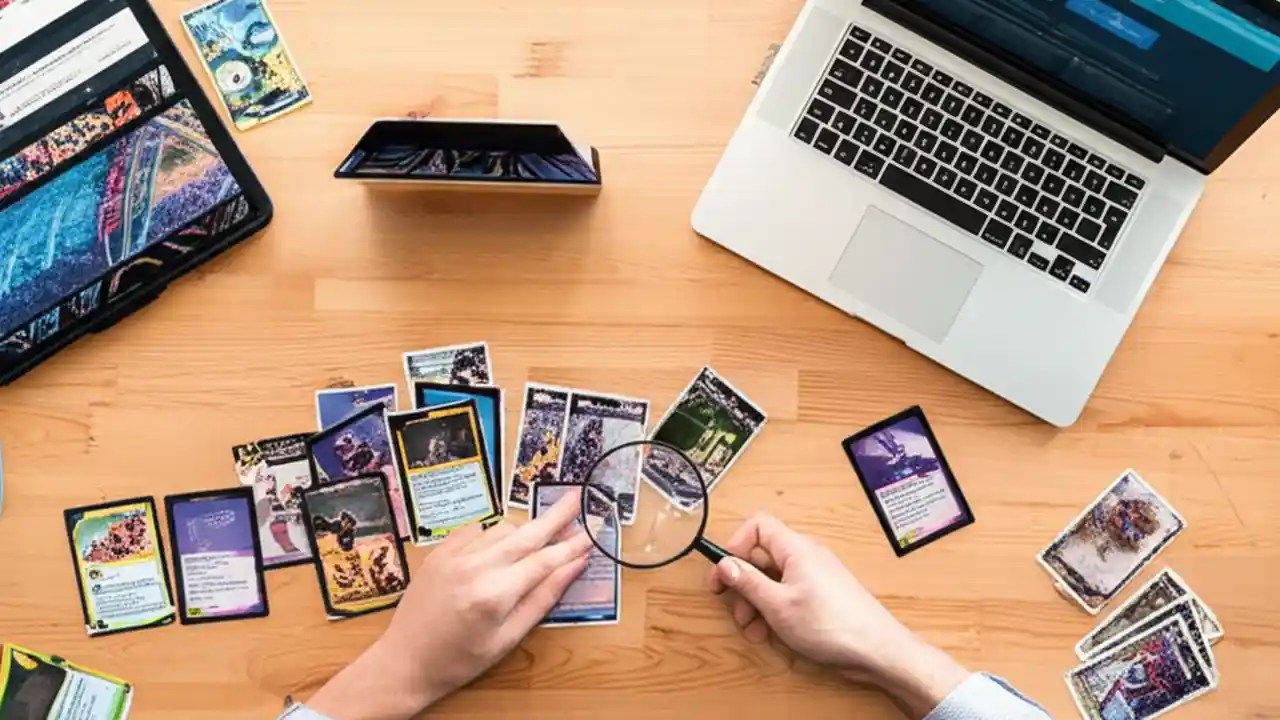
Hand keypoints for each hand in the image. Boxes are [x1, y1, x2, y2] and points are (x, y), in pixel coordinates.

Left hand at [309, 490, 593, 719]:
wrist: (405, 661)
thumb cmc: (460, 660)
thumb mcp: (508, 638)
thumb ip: (542, 599)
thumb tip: (574, 566)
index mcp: (495, 593)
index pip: (545, 560)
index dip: (573, 544)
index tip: (593, 528)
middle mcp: (475, 566)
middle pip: (527, 533)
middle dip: (556, 515)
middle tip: (578, 497)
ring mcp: (454, 555)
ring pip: (502, 529)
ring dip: (524, 531)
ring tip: (538, 540)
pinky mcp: (440, 552)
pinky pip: (476, 530)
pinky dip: (493, 535)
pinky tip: (498, 549)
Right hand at [708, 513, 968, 718]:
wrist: (877, 650)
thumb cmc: (829, 625)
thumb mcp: (777, 605)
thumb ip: (747, 582)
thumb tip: (724, 563)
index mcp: (796, 549)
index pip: (758, 526)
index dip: (735, 545)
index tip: (723, 574)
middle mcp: (806, 556)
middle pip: (763, 557)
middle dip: (744, 585)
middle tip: (739, 613)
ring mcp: (816, 576)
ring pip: (774, 580)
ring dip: (758, 603)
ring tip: (756, 631)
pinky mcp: (823, 595)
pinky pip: (789, 593)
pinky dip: (776, 610)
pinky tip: (773, 634)